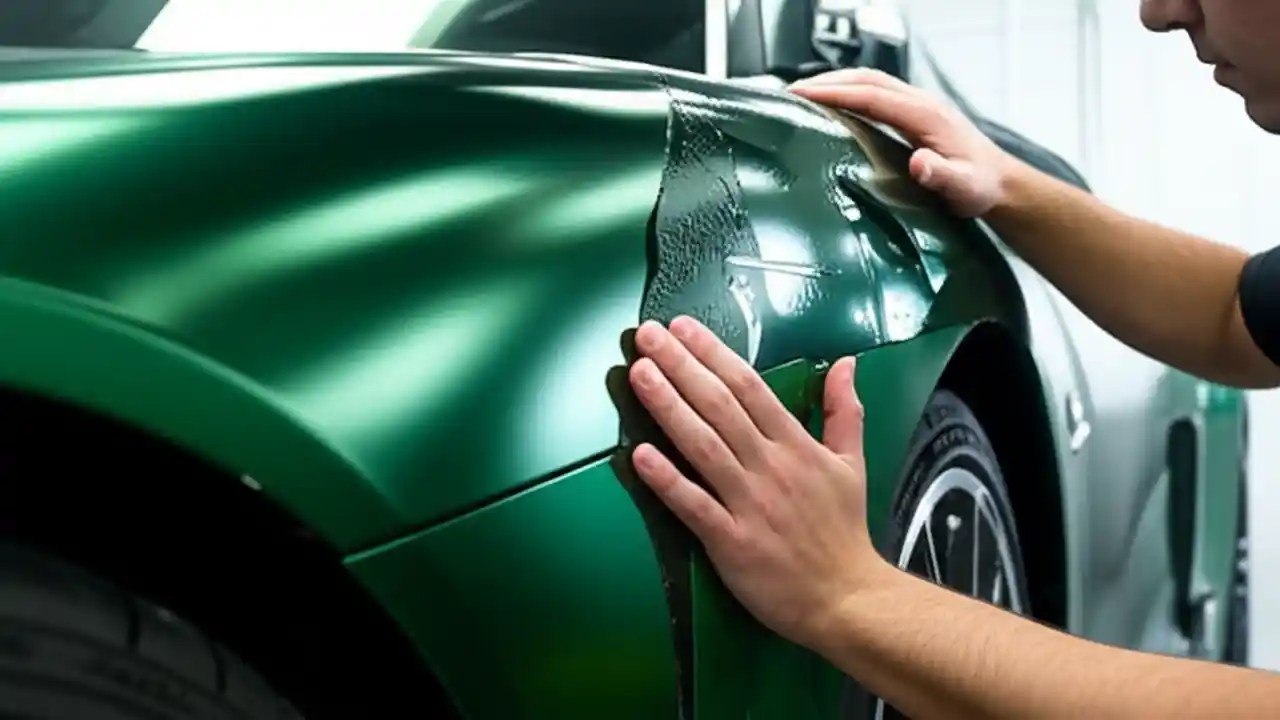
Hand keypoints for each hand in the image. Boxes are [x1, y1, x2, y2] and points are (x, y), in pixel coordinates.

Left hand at [626, 316, 887, 650]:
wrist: (846, 599)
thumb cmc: (842, 532)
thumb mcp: (851, 464)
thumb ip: (843, 412)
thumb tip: (846, 364)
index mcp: (795, 446)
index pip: (749, 387)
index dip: (713, 353)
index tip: (683, 327)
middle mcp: (770, 467)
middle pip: (720, 406)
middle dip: (681, 366)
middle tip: (648, 335)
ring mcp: (750, 504)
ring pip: (703, 446)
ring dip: (668, 407)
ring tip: (640, 374)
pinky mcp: (731, 542)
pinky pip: (695, 505)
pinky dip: (668, 480)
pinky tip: (640, 455)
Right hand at [790, 67, 1015, 217]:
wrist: (1000, 183)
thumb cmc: (980, 188)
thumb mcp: (963, 188)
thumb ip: (941, 175)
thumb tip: (919, 162)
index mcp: (926, 116)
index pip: (871, 95)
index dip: (835, 92)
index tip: (801, 95)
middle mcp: (920, 103)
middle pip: (866, 79)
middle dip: (826, 82)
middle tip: (790, 93)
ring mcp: (918, 104)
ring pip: (870, 81)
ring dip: (836, 83)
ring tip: (803, 94)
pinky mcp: (914, 113)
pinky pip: (876, 92)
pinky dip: (850, 91)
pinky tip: (834, 104)